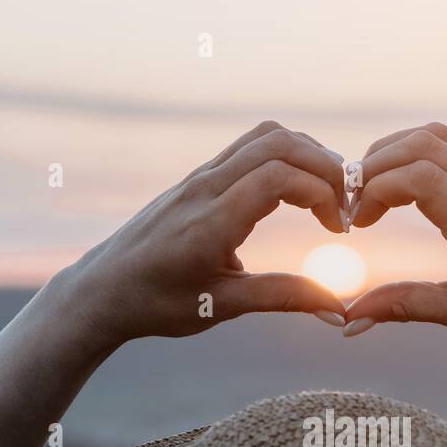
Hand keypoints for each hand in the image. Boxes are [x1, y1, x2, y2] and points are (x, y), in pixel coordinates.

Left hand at [71, 122, 348, 348]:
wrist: (102, 291)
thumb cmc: (157, 304)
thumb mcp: (223, 306)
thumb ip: (283, 298)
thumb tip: (338, 309)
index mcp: (211, 221)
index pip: (278, 177)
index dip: (321, 194)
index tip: (339, 228)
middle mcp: (204, 187)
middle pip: (278, 143)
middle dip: (324, 167)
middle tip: (344, 206)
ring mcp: (199, 177)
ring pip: (264, 137)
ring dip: (305, 155)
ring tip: (326, 196)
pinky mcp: (197, 178)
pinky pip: (248, 147)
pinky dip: (284, 157)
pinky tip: (295, 193)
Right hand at [343, 122, 446, 369]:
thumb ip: (406, 306)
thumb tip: (352, 318)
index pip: (420, 177)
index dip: (376, 190)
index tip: (359, 222)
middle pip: (424, 143)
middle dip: (377, 164)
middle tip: (355, 201)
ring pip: (441, 139)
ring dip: (398, 154)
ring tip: (375, 193)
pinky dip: (421, 162)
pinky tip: (409, 200)